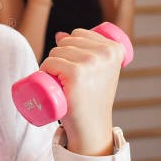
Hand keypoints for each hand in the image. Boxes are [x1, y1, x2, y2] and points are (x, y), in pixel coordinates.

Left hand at [41, 29, 124, 153]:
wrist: (91, 126)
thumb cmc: (91, 97)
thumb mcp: (96, 71)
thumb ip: (84, 49)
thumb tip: (59, 34)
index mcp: (115, 48)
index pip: (78, 33)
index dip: (69, 47)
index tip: (77, 68)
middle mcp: (106, 53)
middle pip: (65, 42)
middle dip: (60, 56)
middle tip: (68, 78)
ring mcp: (91, 62)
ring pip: (55, 52)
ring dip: (51, 65)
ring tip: (63, 83)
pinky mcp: (76, 73)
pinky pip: (49, 63)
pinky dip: (44, 70)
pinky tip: (53, 82)